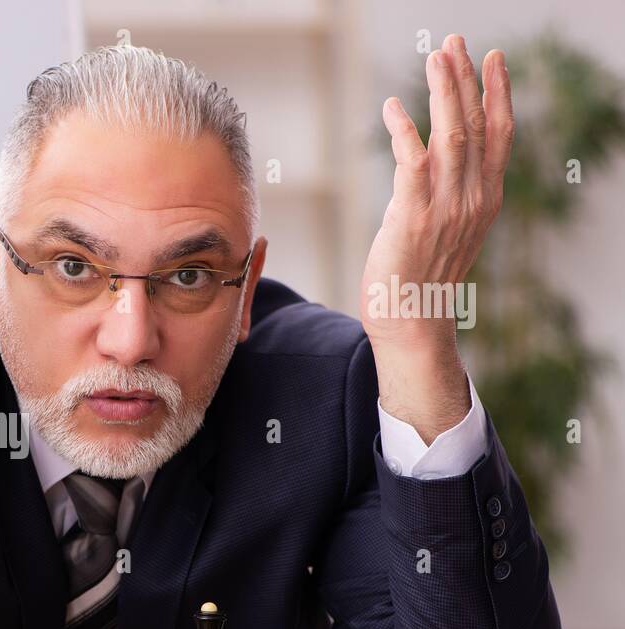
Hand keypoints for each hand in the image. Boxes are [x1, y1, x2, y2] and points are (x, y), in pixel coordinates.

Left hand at [362, 34, 513, 442]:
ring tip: (433, 58)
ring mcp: (444, 209)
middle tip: (453, 42)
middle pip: (476, 125)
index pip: (500, 134)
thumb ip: (448, 192)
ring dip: (442, 94)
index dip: (498, 93)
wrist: (410, 322)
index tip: (493, 58)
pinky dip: (404, 131)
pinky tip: (394, 106)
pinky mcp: (412, 219)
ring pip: (450, 136)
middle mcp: (472, 199)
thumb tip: (428, 158)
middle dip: (466, 79)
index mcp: (485, 199)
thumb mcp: (446, 228)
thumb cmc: (419, 277)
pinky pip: (412, 164)